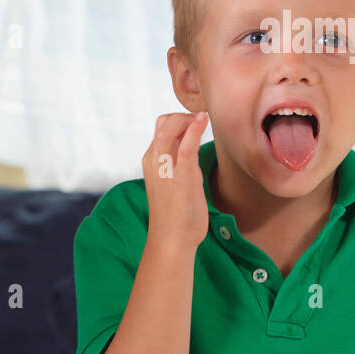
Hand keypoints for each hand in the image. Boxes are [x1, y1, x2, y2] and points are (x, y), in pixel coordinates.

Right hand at [142, 112, 209, 250]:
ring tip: (203, 120)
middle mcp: (154, 160)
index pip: (161, 128)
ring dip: (188, 119)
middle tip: (200, 122)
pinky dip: (194, 128)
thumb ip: (179, 163)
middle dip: (183, 115)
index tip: (195, 122)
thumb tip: (191, 149)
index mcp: (150, 160)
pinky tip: (203, 119)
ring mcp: (165, 166)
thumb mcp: (174, 181)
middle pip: (163, 123)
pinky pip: (186, 144)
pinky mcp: (180, 175)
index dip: (179, 120)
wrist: (172, 237)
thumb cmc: (176, 214)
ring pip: (170, 128)